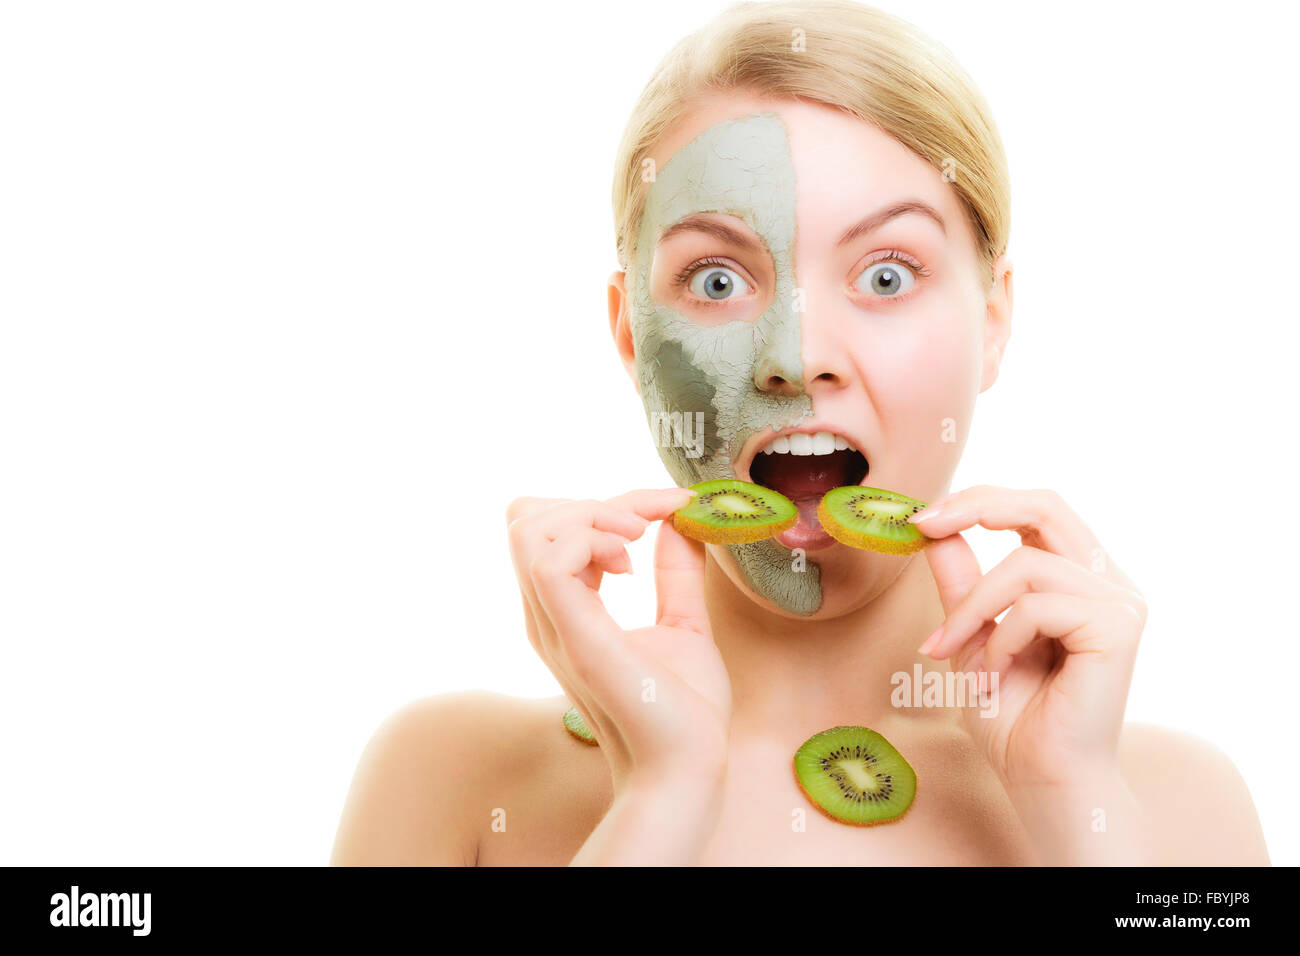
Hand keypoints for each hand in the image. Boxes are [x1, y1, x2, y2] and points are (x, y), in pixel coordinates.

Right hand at [506, 488, 731, 795]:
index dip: (612, 503)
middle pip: (528, 518)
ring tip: (637, 541)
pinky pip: (548, 559)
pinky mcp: (571, 633)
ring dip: (591, 513)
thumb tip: (677, 524)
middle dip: (595, 501)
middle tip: (650, 523)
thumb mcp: (685, 624)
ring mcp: (553, 624)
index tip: (673, 507)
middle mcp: (547, 615)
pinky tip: (629, 563)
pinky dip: (591, 538)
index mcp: (566, 612)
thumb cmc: (684, 714)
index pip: (552, 527)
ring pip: (528, 527)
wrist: (687, 767)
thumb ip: (676, 574)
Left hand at [910, 486, 1147, 791]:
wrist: (1040, 779)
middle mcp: (1108, 582)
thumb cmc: (1013, 717)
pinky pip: (1036, 606)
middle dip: (977, 506)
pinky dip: (1000, 640)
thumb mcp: (972, 634)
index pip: (1038, 508)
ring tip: (953, 654)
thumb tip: (934, 528)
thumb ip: (961, 581)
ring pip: (1025, 565)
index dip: (981, 499)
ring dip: (972, 609)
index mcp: (1081, 578)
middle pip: (1046, 504)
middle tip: (924, 525)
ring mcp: (1119, 603)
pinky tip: (992, 677)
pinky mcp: (1118, 628)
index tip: (922, 517)